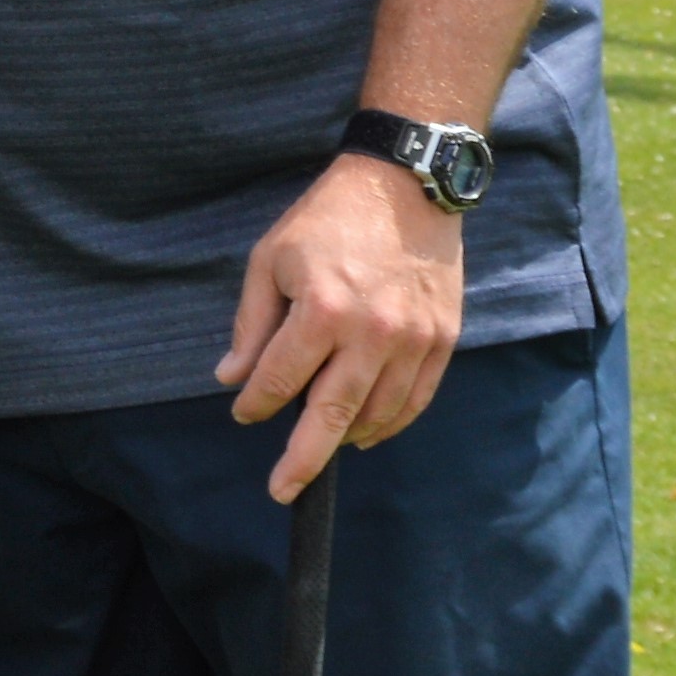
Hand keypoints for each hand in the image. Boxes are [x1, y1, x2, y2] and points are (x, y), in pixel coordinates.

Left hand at [216, 153, 462, 500]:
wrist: (406, 186)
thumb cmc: (328, 219)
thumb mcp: (272, 258)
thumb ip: (252, 323)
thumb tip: (232, 379)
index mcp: (322, 309)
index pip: (280, 379)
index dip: (256, 404)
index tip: (244, 414)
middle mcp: (371, 332)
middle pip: (331, 416)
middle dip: (302, 459)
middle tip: (281, 489)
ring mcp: (413, 340)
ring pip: (377, 415)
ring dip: (345, 439)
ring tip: (322, 448)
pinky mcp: (442, 340)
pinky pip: (415, 401)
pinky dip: (389, 424)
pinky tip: (365, 432)